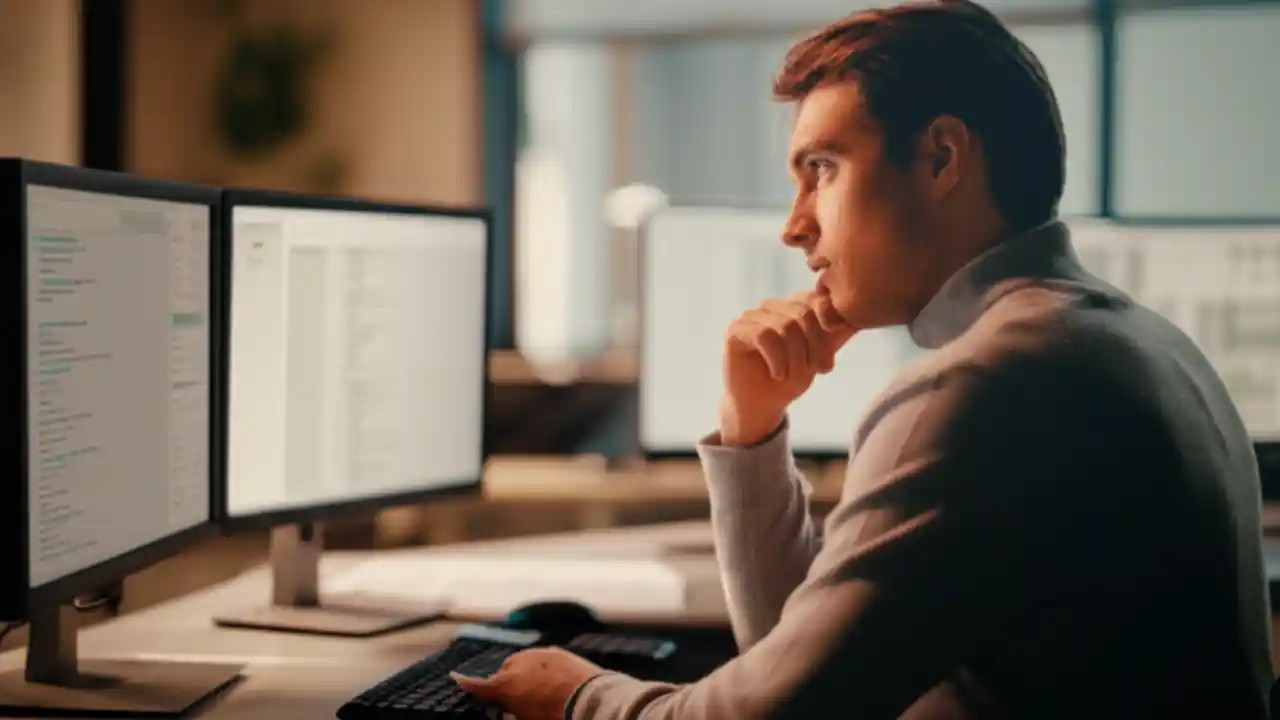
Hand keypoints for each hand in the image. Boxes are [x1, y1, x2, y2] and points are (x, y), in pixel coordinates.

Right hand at [451, 647, 604, 719]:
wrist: (590, 699)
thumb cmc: (554, 716)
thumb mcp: (527, 718)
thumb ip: (513, 712)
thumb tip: (510, 710)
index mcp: (505, 685)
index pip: (478, 685)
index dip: (466, 683)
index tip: (455, 678)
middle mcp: (517, 664)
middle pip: (505, 673)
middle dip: (509, 683)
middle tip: (520, 700)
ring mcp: (538, 655)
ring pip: (525, 663)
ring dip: (527, 673)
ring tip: (541, 691)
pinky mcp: (557, 652)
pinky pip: (543, 659)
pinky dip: (544, 668)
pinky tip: (555, 680)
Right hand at [720, 292, 856, 445]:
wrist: (763, 405)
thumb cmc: (791, 379)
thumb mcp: (822, 354)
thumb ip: (838, 332)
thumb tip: (863, 313)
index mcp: (793, 306)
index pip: (818, 301)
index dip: (828, 330)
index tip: (826, 365)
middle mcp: (773, 306)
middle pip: (803, 313)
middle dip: (814, 347)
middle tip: (816, 372)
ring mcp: (752, 315)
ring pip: (785, 325)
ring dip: (795, 357)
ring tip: (791, 376)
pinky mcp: (736, 329)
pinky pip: (764, 335)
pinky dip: (777, 359)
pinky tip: (777, 374)